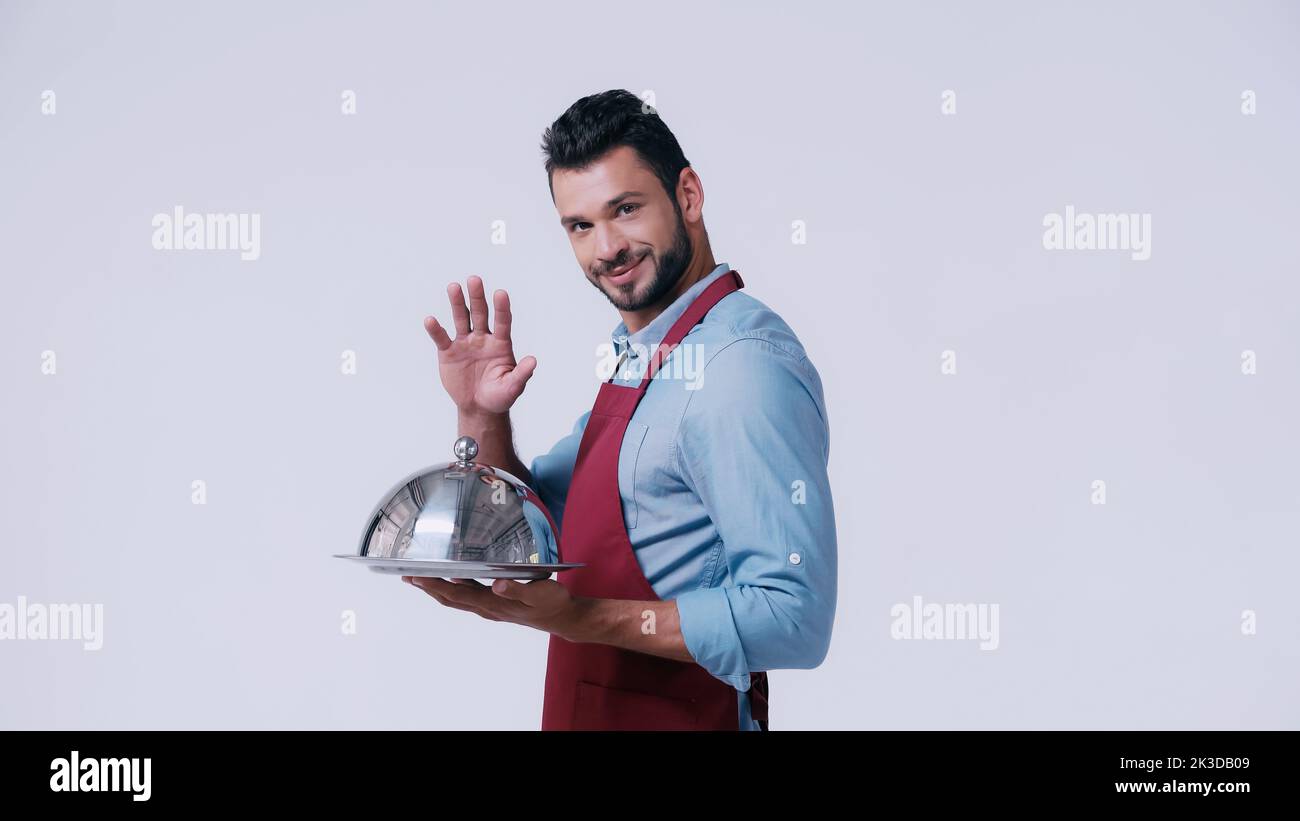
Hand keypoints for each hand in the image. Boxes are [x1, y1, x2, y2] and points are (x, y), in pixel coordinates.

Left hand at [402, 576, 590, 641]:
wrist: (563, 618)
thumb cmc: (552, 604)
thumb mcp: (538, 593)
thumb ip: (517, 588)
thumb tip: (496, 585)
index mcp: (492, 603)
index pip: (456, 593)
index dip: (435, 585)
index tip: (416, 576)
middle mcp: (487, 607)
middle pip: (450, 598)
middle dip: (428, 587)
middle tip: (407, 576)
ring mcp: (491, 608)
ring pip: (457, 599)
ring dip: (437, 589)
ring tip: (421, 579)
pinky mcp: (496, 605)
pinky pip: (468, 597)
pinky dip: (454, 589)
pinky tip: (453, 579)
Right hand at [425, 276, 536, 416]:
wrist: (478, 408)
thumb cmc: (499, 396)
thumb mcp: (513, 387)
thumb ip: (522, 374)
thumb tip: (533, 360)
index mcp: (500, 344)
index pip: (502, 322)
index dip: (501, 308)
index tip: (500, 293)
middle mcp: (483, 338)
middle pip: (480, 313)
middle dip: (477, 297)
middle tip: (474, 279)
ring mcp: (465, 343)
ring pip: (461, 319)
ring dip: (457, 303)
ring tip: (453, 287)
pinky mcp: (448, 352)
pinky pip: (441, 338)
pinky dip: (436, 329)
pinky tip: (430, 320)